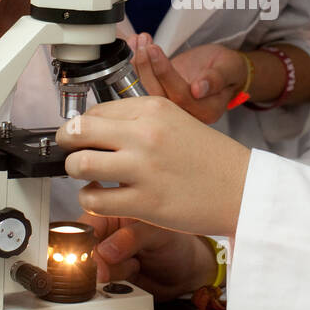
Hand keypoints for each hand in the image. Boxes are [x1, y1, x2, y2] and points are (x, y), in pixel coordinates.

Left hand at [56, 96, 248, 236]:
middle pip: (77, 131)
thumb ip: (138, 119)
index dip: (82, 126)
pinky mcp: (144, 201)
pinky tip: (102, 197)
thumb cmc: (210, 158)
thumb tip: (96, 127)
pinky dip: (90, 199)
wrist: (242, 188)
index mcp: (152, 108)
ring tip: (89, 177)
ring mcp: (143, 168)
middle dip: (67, 144)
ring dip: (76, 172)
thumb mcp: (177, 120)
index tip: (83, 137)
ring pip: (78, 164)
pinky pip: (93, 199)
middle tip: (72, 153)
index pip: (95, 110)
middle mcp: (144, 133)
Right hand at [79, 214, 216, 299]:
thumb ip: (132, 237)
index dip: (86, 241)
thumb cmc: (177, 243)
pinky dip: (115, 283)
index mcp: (113, 209)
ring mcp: (105, 254)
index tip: (98, 254)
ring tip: (136, 263)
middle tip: (126, 260)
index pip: (87, 223)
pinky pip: (99, 284)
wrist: (187, 272)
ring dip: (112, 272)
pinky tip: (134, 272)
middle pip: (82, 249)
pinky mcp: (109, 275)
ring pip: (90, 269)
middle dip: (99, 260)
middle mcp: (105, 231)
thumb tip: (104, 250)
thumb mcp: (159, 233)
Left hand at [130, 37, 248, 124]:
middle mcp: (185, 114)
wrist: (222, 69)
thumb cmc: (228, 69)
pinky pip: (142, 86)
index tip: (155, 51)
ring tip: (140, 42)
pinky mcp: (159, 96)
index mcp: (206, 111)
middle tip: (144, 45)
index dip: (165, 74)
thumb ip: (216, 78)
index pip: (180, 96)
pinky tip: (134, 48)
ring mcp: (170, 107)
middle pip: (158, 96)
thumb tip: (199, 89)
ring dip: (138, 66)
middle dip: (147, 68)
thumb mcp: (228, 68)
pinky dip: (135, 66)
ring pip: (146, 91)